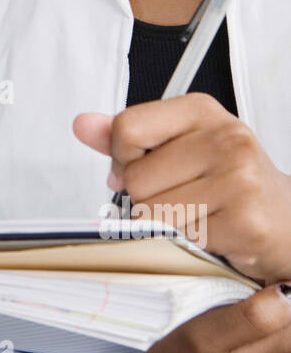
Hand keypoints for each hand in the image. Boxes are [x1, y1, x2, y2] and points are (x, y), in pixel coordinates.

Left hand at [74, 96, 290, 282]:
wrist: (286, 221)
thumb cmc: (229, 181)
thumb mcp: (179, 146)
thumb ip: (128, 137)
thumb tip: (82, 124)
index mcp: (201, 109)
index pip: (126, 128)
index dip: (124, 158)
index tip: (146, 167)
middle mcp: (225, 137)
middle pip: (135, 177)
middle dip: (147, 197)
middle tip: (184, 196)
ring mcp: (238, 178)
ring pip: (152, 211)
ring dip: (167, 222)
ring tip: (199, 212)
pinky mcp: (244, 220)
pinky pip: (180, 238)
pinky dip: (189, 242)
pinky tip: (215, 230)